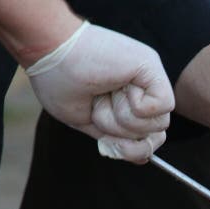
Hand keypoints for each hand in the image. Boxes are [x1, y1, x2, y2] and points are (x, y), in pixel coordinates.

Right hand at [26, 21, 173, 162]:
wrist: (46, 52)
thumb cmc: (59, 83)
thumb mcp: (90, 124)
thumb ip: (118, 141)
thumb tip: (146, 156)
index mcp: (128, 101)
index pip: (150, 136)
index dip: (134, 147)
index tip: (110, 140)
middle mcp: (142, 89)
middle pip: (157, 134)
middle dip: (124, 133)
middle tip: (99, 108)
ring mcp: (148, 77)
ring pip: (159, 123)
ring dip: (123, 119)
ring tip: (103, 95)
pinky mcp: (151, 66)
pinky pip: (163, 105)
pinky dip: (136, 106)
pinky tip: (118, 84)